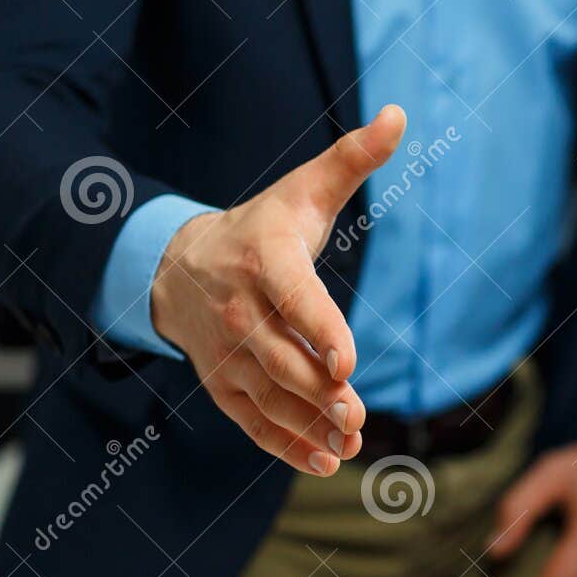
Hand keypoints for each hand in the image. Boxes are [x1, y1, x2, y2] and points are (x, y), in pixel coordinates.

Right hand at [150, 105, 405, 474]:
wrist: (177, 267)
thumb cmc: (261, 228)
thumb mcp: (303, 190)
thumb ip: (352, 159)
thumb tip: (398, 116)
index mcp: (262, 259)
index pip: (293, 296)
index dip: (319, 328)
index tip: (348, 361)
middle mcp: (237, 309)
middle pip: (279, 357)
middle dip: (317, 389)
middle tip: (355, 412)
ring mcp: (225, 351)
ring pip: (267, 395)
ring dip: (307, 423)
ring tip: (348, 441)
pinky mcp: (222, 385)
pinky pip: (252, 420)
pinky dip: (285, 445)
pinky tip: (323, 460)